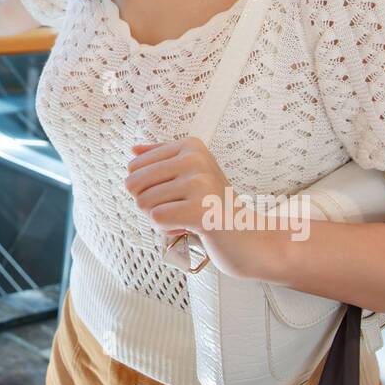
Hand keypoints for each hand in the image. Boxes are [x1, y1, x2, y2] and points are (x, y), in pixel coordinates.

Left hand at [124, 136, 274, 279]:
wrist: (251, 238)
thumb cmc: (215, 207)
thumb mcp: (191, 175)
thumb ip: (162, 160)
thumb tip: (133, 151)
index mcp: (190, 146)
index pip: (134, 166)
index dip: (147, 188)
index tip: (177, 194)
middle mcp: (195, 159)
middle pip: (134, 184)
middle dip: (149, 204)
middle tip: (179, 208)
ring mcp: (199, 183)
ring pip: (143, 203)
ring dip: (161, 219)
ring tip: (188, 217)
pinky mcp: (200, 210)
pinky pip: (157, 219)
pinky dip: (168, 230)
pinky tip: (191, 228)